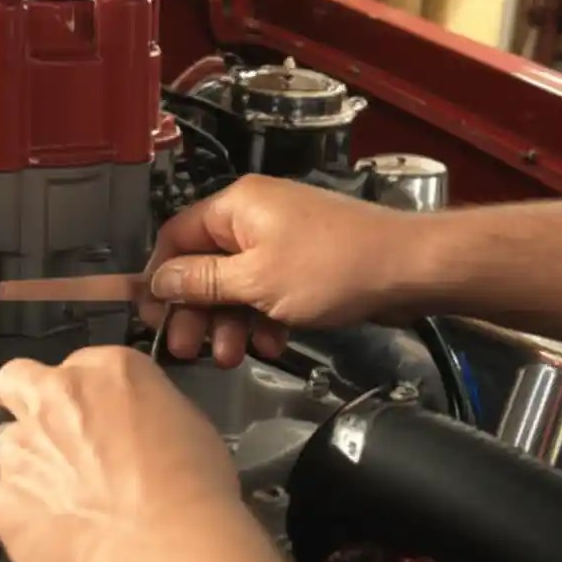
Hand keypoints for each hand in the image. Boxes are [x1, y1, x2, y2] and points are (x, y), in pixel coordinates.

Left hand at [0, 346, 242, 561]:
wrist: (163, 544)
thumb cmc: (191, 488)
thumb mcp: (187, 421)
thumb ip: (142, 409)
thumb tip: (134, 426)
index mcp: (106, 368)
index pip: (78, 365)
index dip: (84, 392)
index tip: (95, 412)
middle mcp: (54, 396)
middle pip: (15, 381)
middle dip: (23, 400)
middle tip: (48, 431)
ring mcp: (22, 446)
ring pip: (4, 444)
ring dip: (25, 463)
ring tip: (60, 496)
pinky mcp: (2, 496)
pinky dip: (17, 511)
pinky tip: (47, 527)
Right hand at [143, 175, 420, 366]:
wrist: (409, 270)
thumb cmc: (337, 266)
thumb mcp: (256, 281)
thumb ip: (201, 282)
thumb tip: (159, 280)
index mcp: (236, 207)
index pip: (176, 236)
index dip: (159, 277)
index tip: (151, 313)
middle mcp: (254, 217)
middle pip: (204, 266)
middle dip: (197, 310)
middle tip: (187, 347)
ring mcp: (280, 240)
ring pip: (236, 285)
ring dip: (229, 322)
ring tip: (231, 355)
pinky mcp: (302, 264)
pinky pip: (266, 291)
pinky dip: (263, 318)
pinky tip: (272, 343)